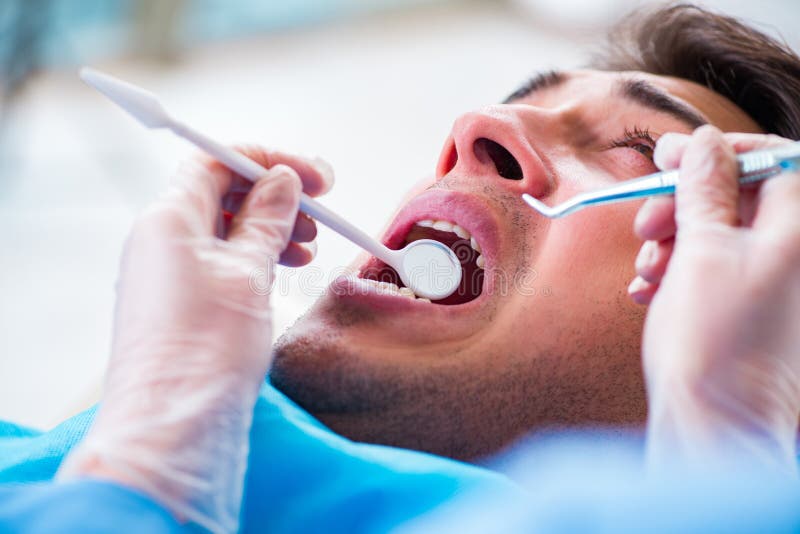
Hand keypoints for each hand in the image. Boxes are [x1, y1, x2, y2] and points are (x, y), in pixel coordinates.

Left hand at [57, 148, 332, 531]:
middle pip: (221, 193)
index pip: (216, 163)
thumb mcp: (248, 272)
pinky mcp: (181, 304)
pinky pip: (221, 263)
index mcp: (168, 219)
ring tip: (310, 248)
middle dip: (274, 196)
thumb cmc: (206, 349)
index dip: (268, 162)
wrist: (174, 427)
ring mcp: (169, 274)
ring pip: (225, 230)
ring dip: (270, 229)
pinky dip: (256, 259)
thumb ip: (267, 219)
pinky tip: (286, 271)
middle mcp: (161, 240)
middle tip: (320, 211)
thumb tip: (281, 180)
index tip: (314, 177)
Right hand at [629, 126, 799, 473]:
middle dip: (686, 204)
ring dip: (675, 241)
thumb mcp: (700, 249)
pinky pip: (716, 268)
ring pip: (722, 234)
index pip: (772, 160)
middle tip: (647, 223)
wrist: (715, 425)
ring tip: (647, 269)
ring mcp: (776, 284)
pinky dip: (680, 270)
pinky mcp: (753, 309)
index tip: (672, 160)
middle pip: (742, 197)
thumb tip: (702, 142)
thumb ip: (703, 187)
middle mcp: (795, 255)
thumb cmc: (712, 340)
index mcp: (799, 231)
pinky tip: (650, 289)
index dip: (718, 153)